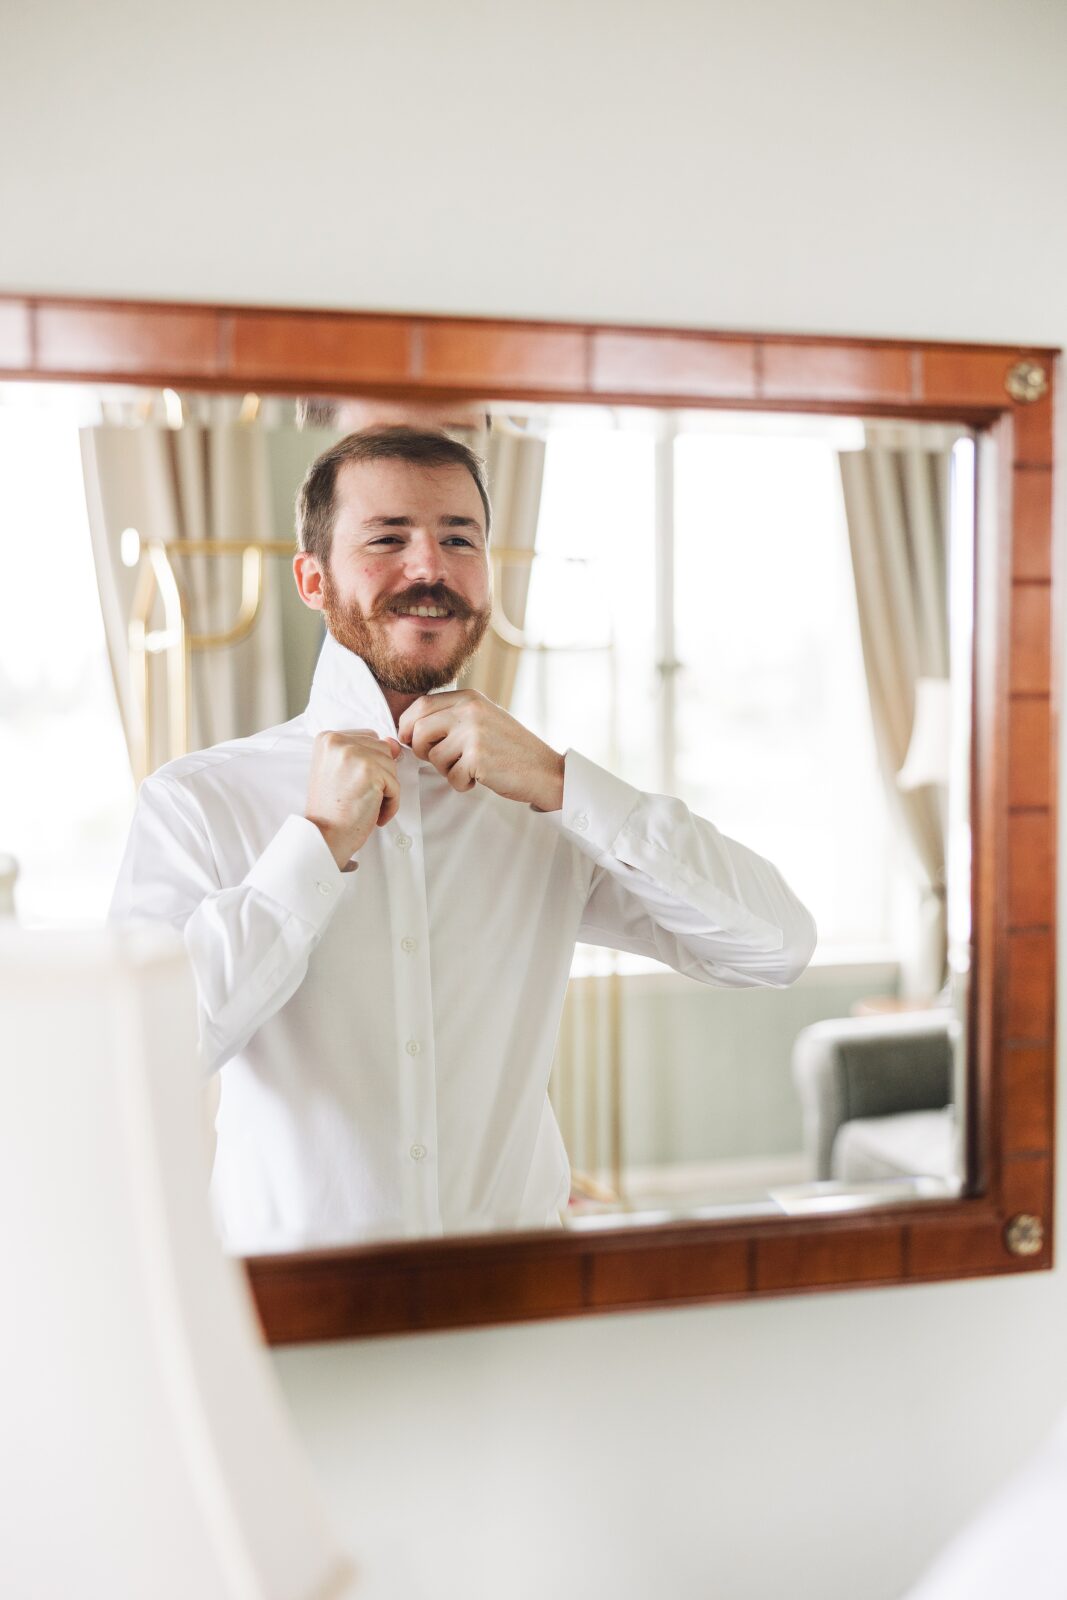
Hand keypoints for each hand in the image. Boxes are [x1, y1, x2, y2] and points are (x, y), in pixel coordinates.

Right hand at [305, 729, 401, 868]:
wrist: (324, 835)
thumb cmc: (332, 809)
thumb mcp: (342, 772)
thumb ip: (365, 753)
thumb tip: (394, 744)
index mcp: (327, 738)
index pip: (369, 739)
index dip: (369, 765)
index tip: (355, 785)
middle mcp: (338, 741)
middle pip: (382, 749)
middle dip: (379, 776)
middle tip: (360, 796)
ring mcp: (354, 754)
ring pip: (391, 765)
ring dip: (385, 790)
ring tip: (365, 804)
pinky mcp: (370, 771)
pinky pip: (395, 784)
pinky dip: (390, 803)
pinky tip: (373, 813)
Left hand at [397, 690, 563, 810]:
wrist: (546, 770)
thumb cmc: (511, 748)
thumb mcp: (483, 718)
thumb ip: (452, 716)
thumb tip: (409, 726)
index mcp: (470, 698)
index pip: (421, 705)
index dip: (407, 725)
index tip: (409, 739)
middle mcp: (470, 711)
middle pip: (418, 731)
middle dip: (422, 751)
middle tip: (443, 760)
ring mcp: (474, 734)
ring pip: (433, 757)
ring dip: (447, 770)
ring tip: (471, 768)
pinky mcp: (478, 758)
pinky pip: (451, 777)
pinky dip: (462, 784)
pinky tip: (482, 777)